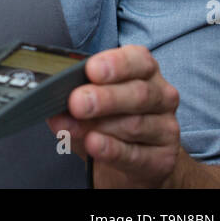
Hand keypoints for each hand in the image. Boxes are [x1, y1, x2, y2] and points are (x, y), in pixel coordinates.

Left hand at [45, 44, 183, 187]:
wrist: (129, 159)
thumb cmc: (106, 120)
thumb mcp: (86, 106)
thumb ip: (70, 104)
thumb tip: (54, 110)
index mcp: (143, 72)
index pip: (138, 61)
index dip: (116, 64)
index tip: (92, 70)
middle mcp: (161, 96)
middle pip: (138, 93)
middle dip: (104, 98)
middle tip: (76, 102)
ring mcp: (165, 128)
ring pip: (136, 125)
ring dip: (101, 126)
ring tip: (75, 127)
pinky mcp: (163, 159)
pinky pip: (136, 154)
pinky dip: (111, 149)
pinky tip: (94, 144)